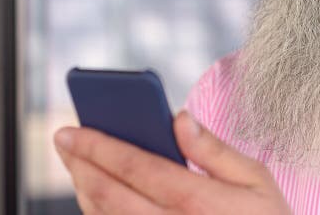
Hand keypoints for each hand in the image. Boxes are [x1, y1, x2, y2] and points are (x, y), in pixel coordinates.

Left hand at [54, 111, 290, 214]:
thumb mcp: (256, 180)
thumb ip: (215, 149)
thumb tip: (179, 118)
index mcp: (202, 203)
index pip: (138, 167)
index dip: (99, 146)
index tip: (73, 129)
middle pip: (110, 195)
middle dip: (80, 164)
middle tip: (63, 141)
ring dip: (83, 191)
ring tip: (77, 164)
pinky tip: (96, 197)